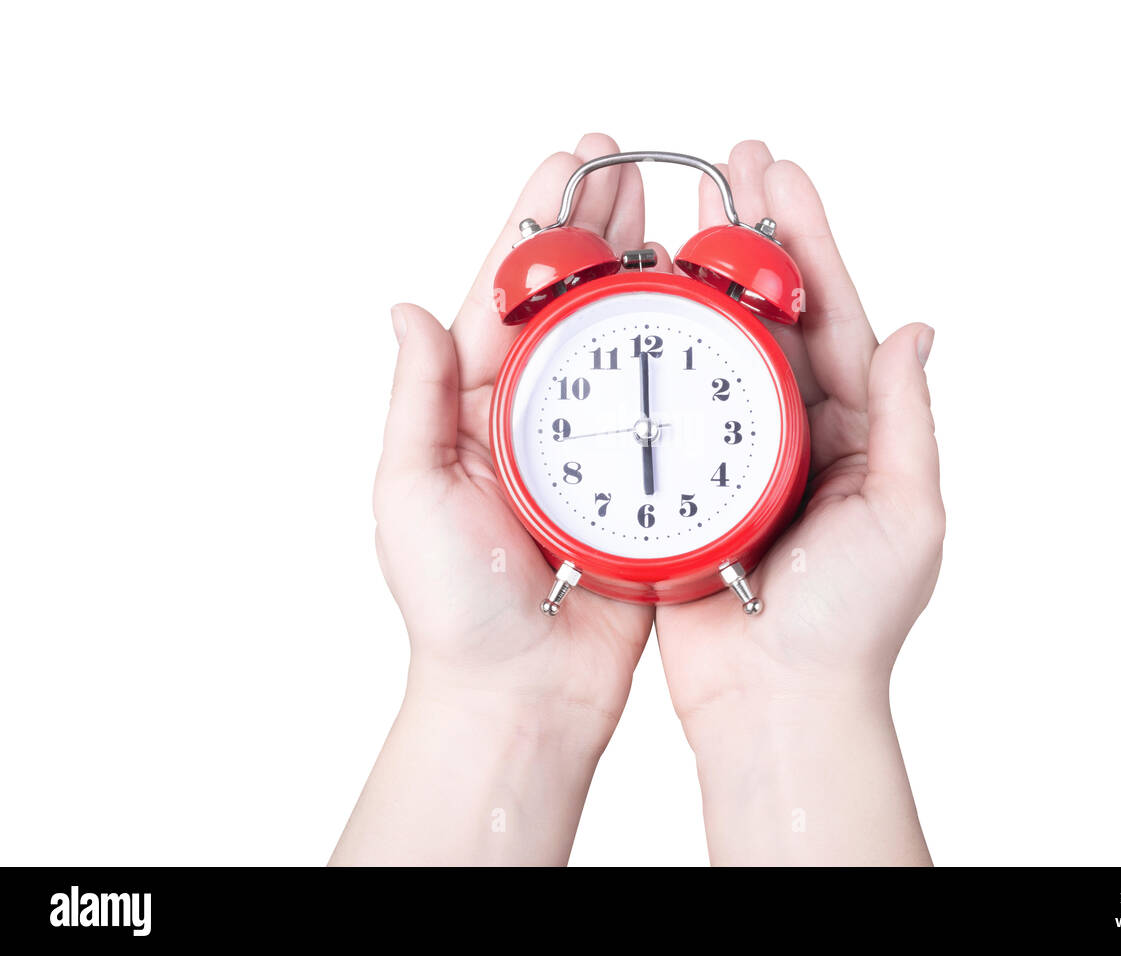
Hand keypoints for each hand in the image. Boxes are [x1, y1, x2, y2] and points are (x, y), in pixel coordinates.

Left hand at [332, 134, 657, 865]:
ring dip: (648, 275)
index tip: (574, 161)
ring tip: (675, 215)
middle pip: (572, 301)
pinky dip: (687, 353)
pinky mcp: (643, 482)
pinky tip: (709, 309)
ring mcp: (592, 446)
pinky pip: (668, 404)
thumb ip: (417, 401)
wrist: (523, 692)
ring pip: (625, 342)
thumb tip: (406, 308)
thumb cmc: (455, 608)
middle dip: (598, 227)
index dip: (541, 223)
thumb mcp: (413, 496)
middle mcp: (535, 416)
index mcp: (475, 408)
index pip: (507, 292)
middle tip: (631, 163)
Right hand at [655, 142, 943, 864]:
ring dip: (701, 280)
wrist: (776, 701)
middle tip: (730, 164)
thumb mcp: (905, 516)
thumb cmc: (849, 624)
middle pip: (773, 315)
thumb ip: (906, 421)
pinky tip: (637, 302)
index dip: (808, 243)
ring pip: (719, 349)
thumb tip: (916, 328)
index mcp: (858, 431)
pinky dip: (659, 350)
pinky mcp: (690, 483)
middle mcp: (801, 432)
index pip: (835, 315)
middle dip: (754, 237)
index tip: (780, 178)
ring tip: (679, 211)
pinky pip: (675, 403)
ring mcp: (741, 454)